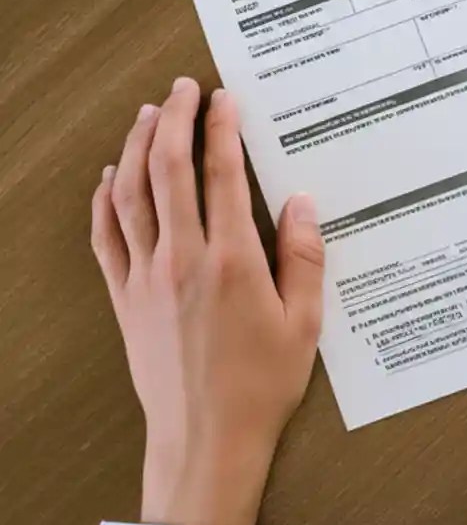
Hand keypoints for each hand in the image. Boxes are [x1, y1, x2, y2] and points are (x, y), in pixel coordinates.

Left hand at [89, 78, 324, 524]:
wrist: (207, 437)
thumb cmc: (262, 384)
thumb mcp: (304, 322)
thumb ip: (302, 257)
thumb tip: (300, 203)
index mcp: (232, 261)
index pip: (222, 176)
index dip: (221, 129)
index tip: (223, 99)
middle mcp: (182, 259)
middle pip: (169, 171)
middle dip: (174, 120)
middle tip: (182, 88)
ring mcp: (146, 277)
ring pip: (131, 195)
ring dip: (136, 147)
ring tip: (146, 114)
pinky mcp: (125, 299)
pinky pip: (106, 238)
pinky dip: (104, 201)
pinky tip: (109, 178)